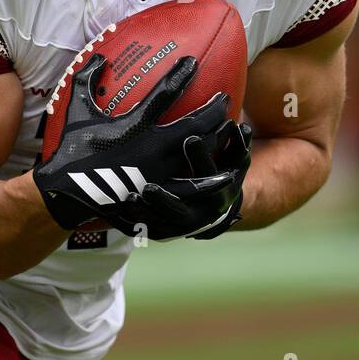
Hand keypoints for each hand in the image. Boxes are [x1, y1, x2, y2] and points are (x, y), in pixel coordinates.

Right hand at [32, 53, 230, 229]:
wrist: (68, 194)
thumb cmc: (71, 150)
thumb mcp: (76, 111)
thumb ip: (87, 80)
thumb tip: (97, 55)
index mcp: (134, 124)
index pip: (165, 93)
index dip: (181, 74)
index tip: (192, 62)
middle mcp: (153, 147)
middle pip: (195, 123)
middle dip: (214, 108)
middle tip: (224, 98)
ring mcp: (161, 172)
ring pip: (200, 153)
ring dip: (218, 138)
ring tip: (232, 128)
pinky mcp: (162, 192)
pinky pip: (193, 184)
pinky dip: (210, 175)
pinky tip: (226, 171)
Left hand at [124, 120, 251, 240]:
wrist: (213, 211)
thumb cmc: (221, 177)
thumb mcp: (234, 163)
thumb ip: (238, 145)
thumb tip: (243, 126)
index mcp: (214, 195)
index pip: (208, 174)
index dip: (200, 157)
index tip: (190, 138)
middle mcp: (197, 215)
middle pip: (179, 210)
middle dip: (163, 200)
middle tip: (148, 187)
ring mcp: (177, 228)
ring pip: (158, 225)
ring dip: (142, 213)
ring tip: (129, 198)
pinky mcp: (159, 232)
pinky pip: (142, 230)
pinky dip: (129, 222)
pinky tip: (115, 210)